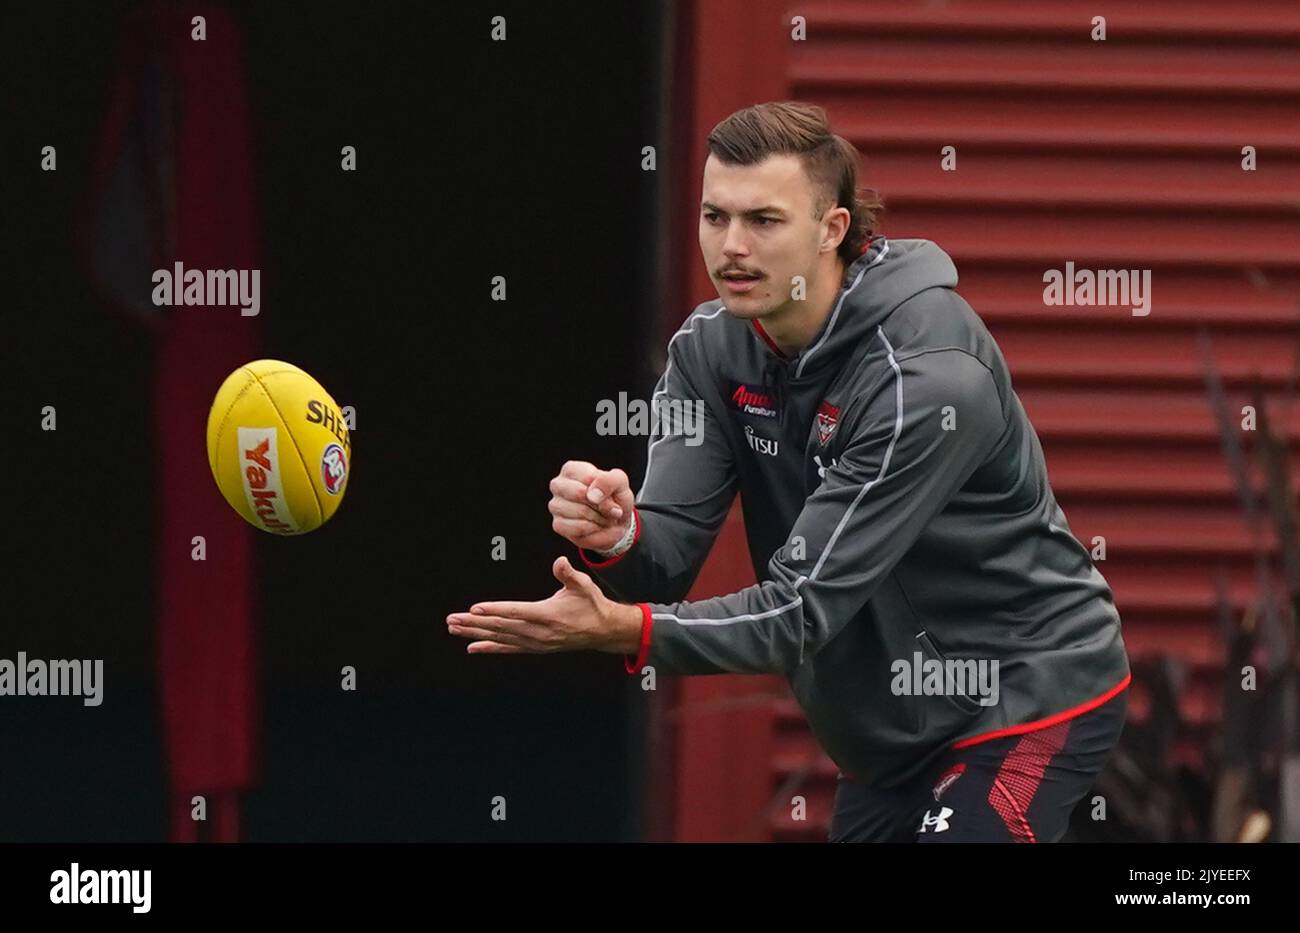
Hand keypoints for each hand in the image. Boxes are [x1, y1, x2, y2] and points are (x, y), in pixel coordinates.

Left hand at [446, 556, 643, 654]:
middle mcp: (539, 632)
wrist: (602, 631)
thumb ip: (569, 574)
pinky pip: (508, 648)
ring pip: (500, 638)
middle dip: (474, 623)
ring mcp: (535, 643)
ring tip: (454, 628)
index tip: (475, 608)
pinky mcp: (535, 647)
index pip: (516, 612)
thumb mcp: (584, 586)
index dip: (495, 610)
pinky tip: (472, 647)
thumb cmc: (591, 604)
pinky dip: (490, 647)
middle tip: (452, 619)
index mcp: (548, 615)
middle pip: (501, 627)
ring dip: (476, 633)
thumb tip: (559, 561)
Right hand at [547, 460, 635, 551]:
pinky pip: (577, 528)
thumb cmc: (614, 497)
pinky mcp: (558, 524)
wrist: (615, 522)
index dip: (604, 490)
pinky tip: (594, 525)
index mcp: (571, 469)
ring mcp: (555, 505)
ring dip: (599, 518)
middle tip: (610, 508)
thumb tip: (592, 495)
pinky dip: (592, 529)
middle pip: (579, 493)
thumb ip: (609, 481)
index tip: (611, 495)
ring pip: (579, 511)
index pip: (588, 478)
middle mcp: (558, 485)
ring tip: (602, 516)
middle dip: (601, 505)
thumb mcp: (620, 483)